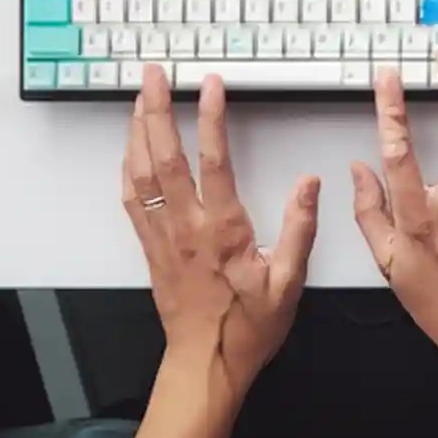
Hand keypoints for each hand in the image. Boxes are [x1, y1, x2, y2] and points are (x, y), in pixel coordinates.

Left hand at [122, 65, 319, 395]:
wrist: (207, 362)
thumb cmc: (248, 327)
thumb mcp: (290, 281)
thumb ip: (300, 228)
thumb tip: (310, 184)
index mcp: (222, 229)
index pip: (212, 161)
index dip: (209, 117)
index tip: (211, 85)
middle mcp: (185, 227)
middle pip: (162, 156)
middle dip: (156, 109)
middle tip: (153, 75)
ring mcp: (162, 236)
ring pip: (139, 173)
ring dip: (136, 131)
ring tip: (138, 98)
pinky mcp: (151, 249)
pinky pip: (130, 201)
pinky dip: (126, 169)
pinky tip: (129, 152)